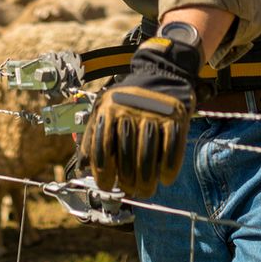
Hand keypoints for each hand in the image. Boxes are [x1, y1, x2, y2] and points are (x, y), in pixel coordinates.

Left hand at [79, 30, 199, 197]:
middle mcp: (130, 109)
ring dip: (147, 179)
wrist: (162, 71)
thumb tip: (84, 168)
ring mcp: (155, 113)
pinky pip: (172, 147)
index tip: (106, 186)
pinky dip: (169, 167)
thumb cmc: (130, 97)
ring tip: (145, 189)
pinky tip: (165, 178)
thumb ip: (93, 136)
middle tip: (129, 190)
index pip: (103, 147)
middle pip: (126, 154)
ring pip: (148, 154)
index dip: (103, 172)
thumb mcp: (105, 108)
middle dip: (127, 179)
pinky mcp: (176, 115)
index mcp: (109, 109)